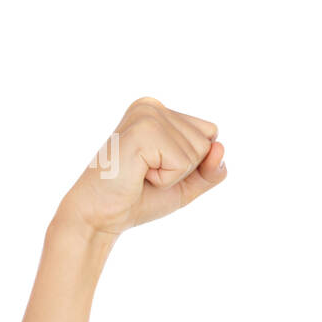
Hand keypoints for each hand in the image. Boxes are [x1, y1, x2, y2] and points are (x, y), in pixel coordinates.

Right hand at [59, 97, 225, 237]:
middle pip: (208, 142)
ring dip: (174, 175)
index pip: (211, 134)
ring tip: (141, 174)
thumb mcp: (187, 185)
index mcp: (160, 111)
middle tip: (147, 174)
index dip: (193, 163)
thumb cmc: (140, 198)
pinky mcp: (142, 131)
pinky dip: (166, 179)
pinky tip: (139, 174)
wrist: (101, 216)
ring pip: (199, 152)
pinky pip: (182, 162)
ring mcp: (146, 115)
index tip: (159, 168)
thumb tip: (220, 148)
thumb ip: (212, 169)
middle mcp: (152, 105)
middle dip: (184, 170)